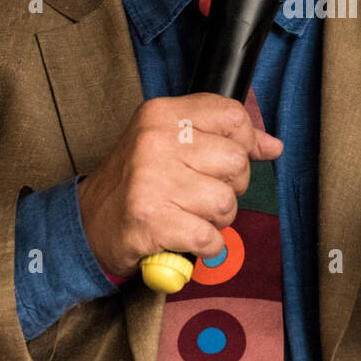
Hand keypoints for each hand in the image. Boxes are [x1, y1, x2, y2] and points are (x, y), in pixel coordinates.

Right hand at [77, 93, 282, 281]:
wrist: (87, 223)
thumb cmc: (138, 181)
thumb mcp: (173, 143)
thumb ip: (222, 138)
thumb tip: (273, 146)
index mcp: (163, 114)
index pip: (234, 117)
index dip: (245, 142)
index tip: (230, 160)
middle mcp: (156, 141)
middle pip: (236, 162)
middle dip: (230, 187)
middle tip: (201, 194)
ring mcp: (152, 180)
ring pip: (226, 203)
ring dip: (216, 220)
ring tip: (189, 216)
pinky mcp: (151, 220)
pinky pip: (210, 237)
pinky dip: (206, 246)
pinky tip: (186, 238)